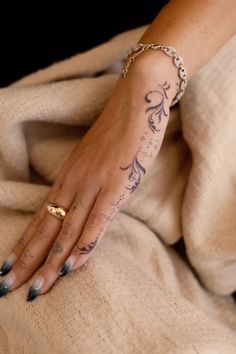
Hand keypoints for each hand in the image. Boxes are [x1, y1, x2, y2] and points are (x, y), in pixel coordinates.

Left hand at [0, 55, 176, 300]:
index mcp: (67, 177)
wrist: (136, 101)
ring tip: (35, 290)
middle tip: (7, 288)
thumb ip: (89, 186)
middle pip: (46, 229)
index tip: (8, 267)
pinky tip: (72, 266)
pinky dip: (84, 245)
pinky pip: (98, 220)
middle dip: (27, 262)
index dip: (24, 245)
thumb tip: (86, 209)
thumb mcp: (96, 161)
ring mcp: (94, 184)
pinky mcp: (117, 185)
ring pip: (67, 230)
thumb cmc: (117, 132)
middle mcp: (73, 183)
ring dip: (50, 263)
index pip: (41, 218)